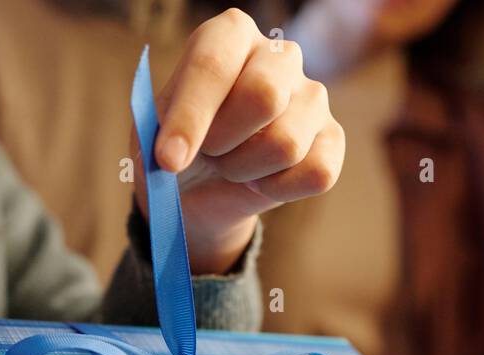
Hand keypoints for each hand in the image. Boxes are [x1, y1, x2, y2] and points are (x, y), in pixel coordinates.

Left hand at [135, 8, 343, 274]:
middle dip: (224, 141)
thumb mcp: (151, 138)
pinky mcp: (332, 138)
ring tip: (232, 164)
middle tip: (209, 152)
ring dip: (246, 170)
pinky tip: (261, 180)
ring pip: (287, 143)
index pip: (213, 65)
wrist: (200, 190)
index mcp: (229, 36)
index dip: (190, 117)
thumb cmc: (178, 148)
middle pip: (264, 95)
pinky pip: (317, 173)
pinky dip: (279, 190)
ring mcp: (312, 96)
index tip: (168, 160)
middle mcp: (279, 55)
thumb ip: (156, 137)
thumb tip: (174, 156)